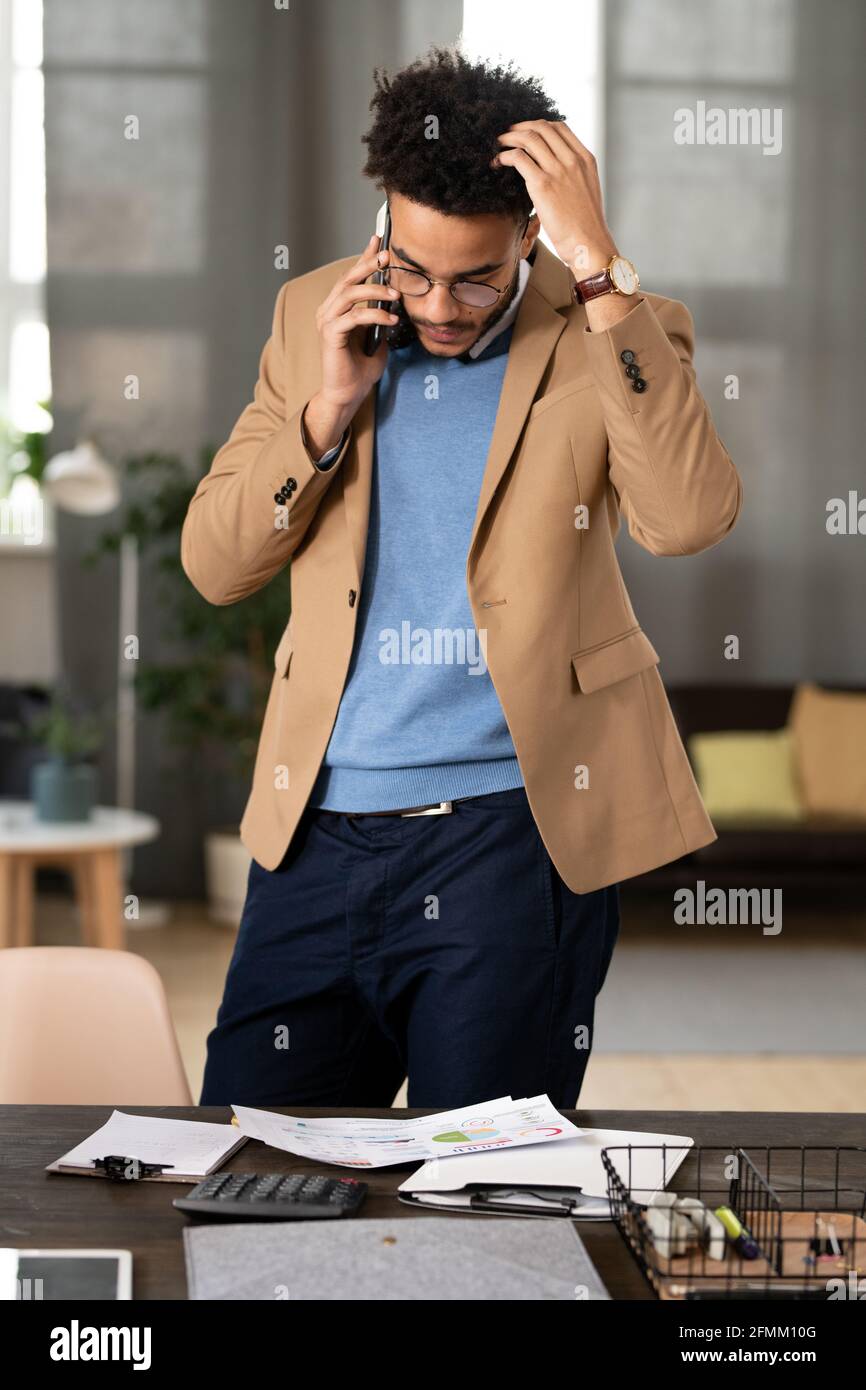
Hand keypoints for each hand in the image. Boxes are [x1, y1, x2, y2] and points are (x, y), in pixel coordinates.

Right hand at [304, 236, 400, 455]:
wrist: (348, 393)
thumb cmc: (361, 368)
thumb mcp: (378, 337)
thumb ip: (382, 318)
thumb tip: (396, 301)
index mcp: (338, 308)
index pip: (351, 276)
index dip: (364, 256)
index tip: (378, 239)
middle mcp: (328, 310)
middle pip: (348, 278)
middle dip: (368, 264)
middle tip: (387, 255)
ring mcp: (327, 321)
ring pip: (349, 294)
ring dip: (374, 290)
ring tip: (396, 295)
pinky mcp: (330, 335)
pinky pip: (353, 317)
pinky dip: (374, 315)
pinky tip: (391, 320)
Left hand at [493, 121, 616, 275]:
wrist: (589, 244)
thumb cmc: (585, 226)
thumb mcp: (586, 191)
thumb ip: (573, 175)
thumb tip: (553, 172)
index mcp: (585, 159)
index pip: (559, 127)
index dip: (537, 125)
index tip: (524, 132)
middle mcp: (573, 160)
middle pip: (542, 127)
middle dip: (520, 127)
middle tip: (507, 136)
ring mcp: (558, 170)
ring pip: (529, 138)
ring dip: (509, 139)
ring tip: (499, 146)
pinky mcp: (543, 185)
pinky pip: (519, 158)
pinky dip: (506, 155)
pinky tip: (499, 162)